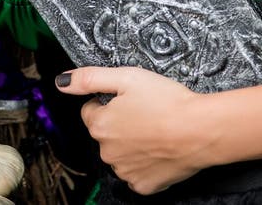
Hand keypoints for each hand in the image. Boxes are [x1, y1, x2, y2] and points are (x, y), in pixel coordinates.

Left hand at [57, 66, 210, 194]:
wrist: (199, 130)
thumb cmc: (167, 102)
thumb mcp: (127, 76)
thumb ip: (91, 78)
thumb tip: (63, 81)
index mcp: (101, 125)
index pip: (91, 110)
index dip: (110, 101)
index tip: (128, 98)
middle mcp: (107, 152)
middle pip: (106, 133)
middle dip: (121, 122)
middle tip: (145, 110)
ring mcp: (125, 171)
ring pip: (121, 152)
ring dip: (132, 142)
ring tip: (155, 127)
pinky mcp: (143, 185)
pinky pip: (137, 172)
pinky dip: (145, 162)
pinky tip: (159, 147)